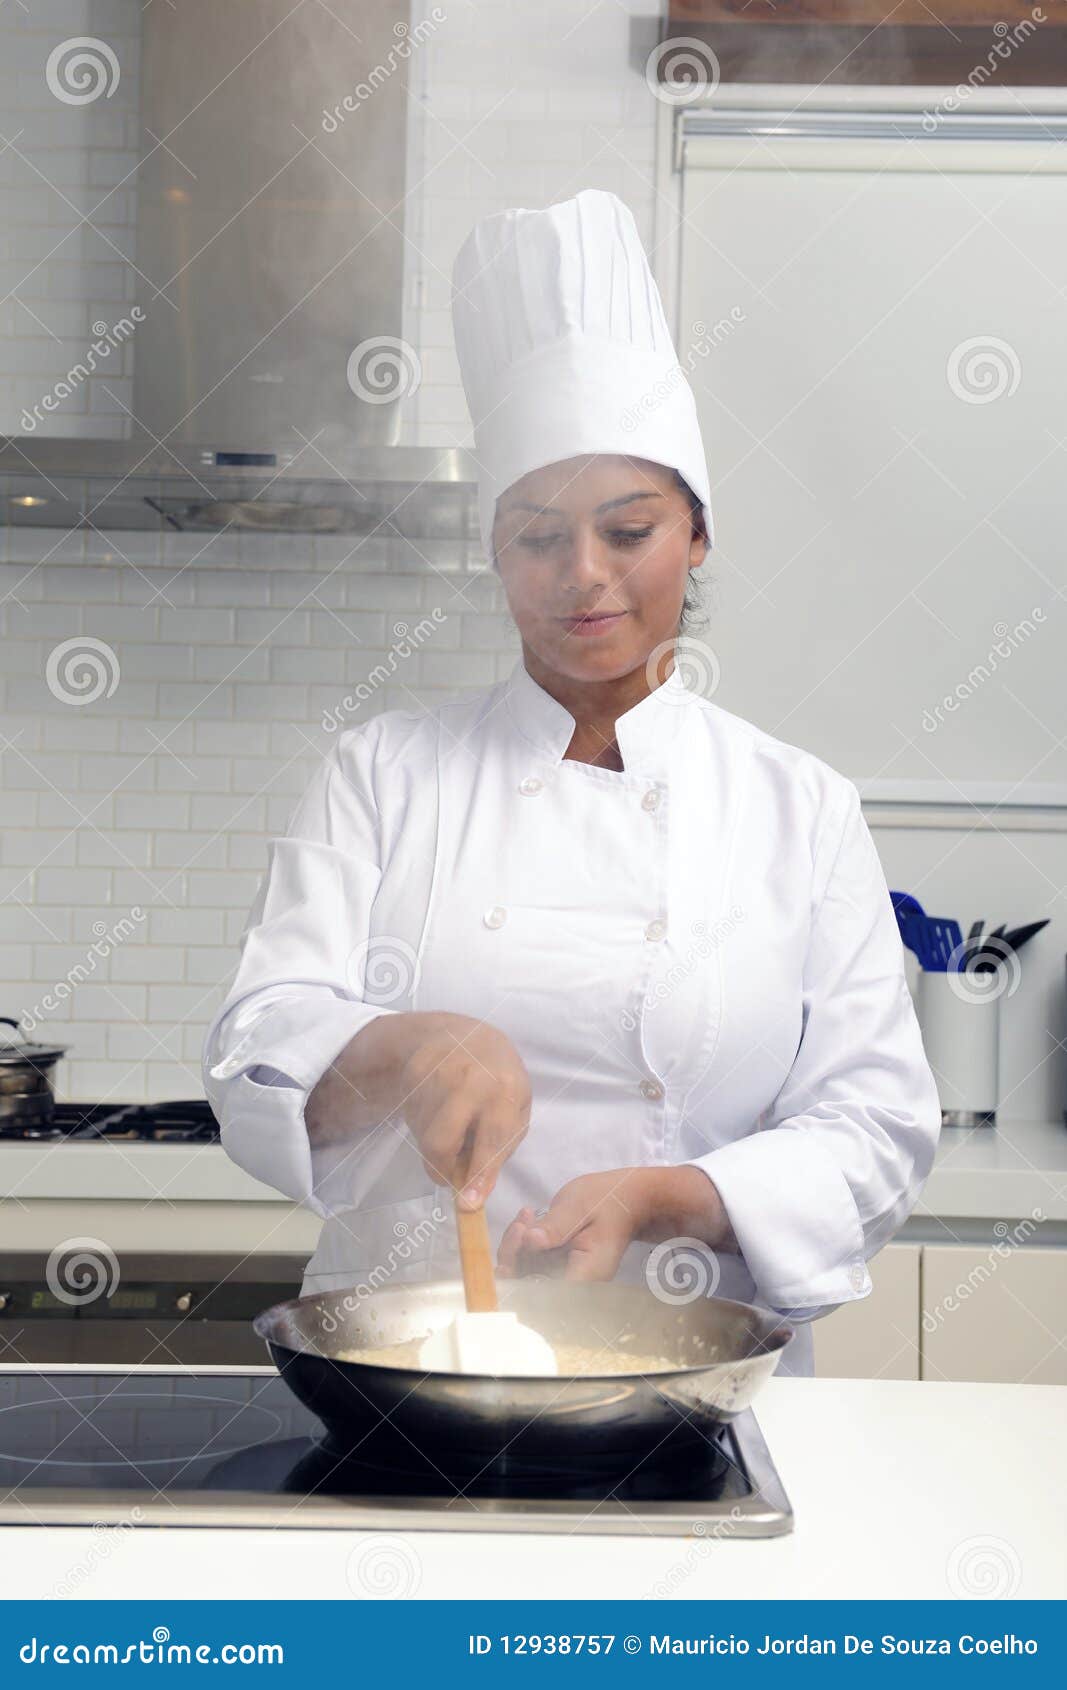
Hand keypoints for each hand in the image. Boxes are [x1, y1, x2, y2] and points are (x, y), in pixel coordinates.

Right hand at [306, 1010, 529, 1207]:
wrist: (466, 1033)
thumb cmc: (499, 1080)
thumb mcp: (516, 1109)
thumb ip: (500, 1147)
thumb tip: (475, 1190)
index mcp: (505, 1090)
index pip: (492, 1141)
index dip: (480, 1176)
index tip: (468, 1204)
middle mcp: (471, 1079)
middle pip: (441, 1141)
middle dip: (438, 1167)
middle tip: (444, 1173)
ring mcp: (439, 1071)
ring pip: (421, 1133)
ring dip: (431, 1142)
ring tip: (450, 1124)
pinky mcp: (414, 1070)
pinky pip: (409, 1116)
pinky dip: (421, 1122)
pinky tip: (436, 1105)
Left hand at [498, 1165, 736, 1282]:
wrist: (630, 1201)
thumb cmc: (611, 1200)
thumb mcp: (580, 1205)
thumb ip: (555, 1225)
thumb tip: (530, 1241)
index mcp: (585, 1274)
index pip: (544, 1292)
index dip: (521, 1274)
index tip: (520, 1239)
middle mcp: (575, 1283)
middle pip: (530, 1284)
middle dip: (514, 1253)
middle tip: (522, 1222)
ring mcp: (567, 1277)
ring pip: (526, 1272)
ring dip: (517, 1245)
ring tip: (526, 1216)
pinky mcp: (561, 1267)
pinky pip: (533, 1262)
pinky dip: (525, 1243)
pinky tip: (529, 1219)